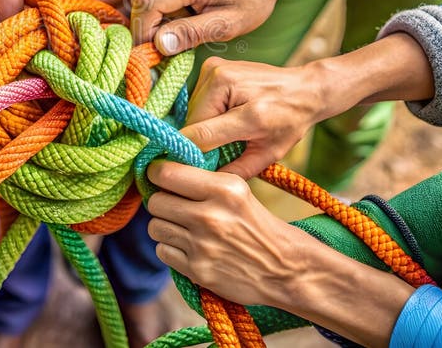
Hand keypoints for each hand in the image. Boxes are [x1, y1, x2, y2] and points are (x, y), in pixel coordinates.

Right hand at [128, 0, 317, 54]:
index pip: (145, 3)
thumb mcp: (228, 24)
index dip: (142, 30)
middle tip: (160, 41)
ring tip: (171, 28)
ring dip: (147, 13)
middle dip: (141, 22)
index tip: (153, 49)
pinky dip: (154, 4)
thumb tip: (159, 45)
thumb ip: (192, 33)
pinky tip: (176, 15)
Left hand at [146, 161, 312, 307]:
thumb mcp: (238, 191)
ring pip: (155, 227)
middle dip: (162, 202)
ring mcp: (203, 245)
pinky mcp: (198, 270)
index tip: (159, 177)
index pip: (166, 174)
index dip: (156, 174)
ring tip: (182, 227)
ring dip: (164, 226)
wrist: (286, 268)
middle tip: (174, 206)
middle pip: (156, 201)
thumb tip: (160, 171)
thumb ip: (202, 181)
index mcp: (224, 188)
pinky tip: (188, 247)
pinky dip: (171, 249)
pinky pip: (162, 252)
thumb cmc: (259, 224)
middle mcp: (210, 215)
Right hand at [183, 57, 324, 177]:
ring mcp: (215, 68)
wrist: (304, 88)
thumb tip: (203, 180)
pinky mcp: (212, 64)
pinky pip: (196, 97)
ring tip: (225, 127)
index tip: (189, 167)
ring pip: (190, 109)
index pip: (199, 136)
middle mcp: (225, 81)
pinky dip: (205, 110)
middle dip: (198, 139)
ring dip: (200, 124)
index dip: (190, 154)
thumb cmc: (290, 121)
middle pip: (191, 122)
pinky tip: (224, 113)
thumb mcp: (269, 153)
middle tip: (217, 148)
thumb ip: (236, 169)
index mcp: (247, 111)